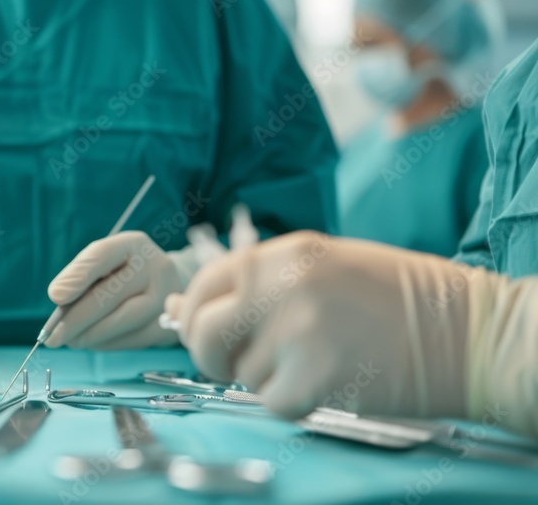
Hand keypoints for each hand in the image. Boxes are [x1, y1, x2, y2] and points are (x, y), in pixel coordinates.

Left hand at [45, 231, 182, 349]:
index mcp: (133, 244)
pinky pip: (131, 339)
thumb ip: (81, 276)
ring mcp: (165, 298)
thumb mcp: (105, 263)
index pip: (103, 255)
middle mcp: (154, 268)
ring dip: (89, 335)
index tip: (55, 296)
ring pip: (122, 320)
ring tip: (68, 341)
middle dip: (76, 319)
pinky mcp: (166, 325)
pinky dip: (105, 343)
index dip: (78, 274)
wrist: (169, 287)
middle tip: (52, 337)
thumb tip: (58, 299)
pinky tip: (89, 343)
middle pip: (110, 294)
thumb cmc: (124, 273)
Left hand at [165, 231, 473, 419]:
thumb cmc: (399, 298)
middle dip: (211, 354)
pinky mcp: (315, 375)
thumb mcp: (322, 266)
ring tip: (316, 360)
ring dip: (268, 378)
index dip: (194, 314)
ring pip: (241, 373)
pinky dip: (293, 403)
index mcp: (282, 252)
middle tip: (237, 362)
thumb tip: (187, 304)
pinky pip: (271, 402)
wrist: (469, 330)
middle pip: (202, 330)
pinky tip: (326, 384)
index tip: (202, 330)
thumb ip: (258, 283)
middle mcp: (280, 285)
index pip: (205, 282)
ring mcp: (296, 329)